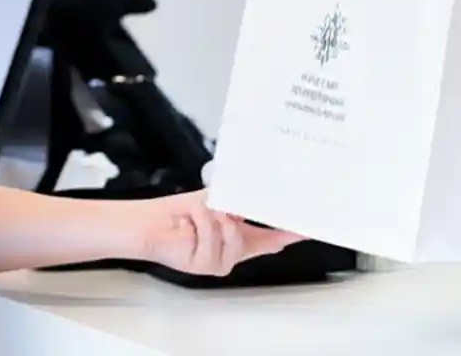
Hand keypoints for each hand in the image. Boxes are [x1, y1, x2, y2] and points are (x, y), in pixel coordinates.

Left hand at [134, 191, 303, 276]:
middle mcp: (234, 251)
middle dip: (250, 221)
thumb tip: (263, 195)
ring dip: (216, 217)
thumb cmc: (182, 212)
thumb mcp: (220, 200)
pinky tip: (190, 221)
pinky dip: (201, 223)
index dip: (292, 233)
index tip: (308, 228)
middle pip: (261, 240)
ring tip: (202, 210)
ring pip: (234, 238)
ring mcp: (221, 261)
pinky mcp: (205, 265)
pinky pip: (212, 240)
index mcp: (241, 236)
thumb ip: (243, 202)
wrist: (152, 223)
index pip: (272, 237)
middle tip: (237, 208)